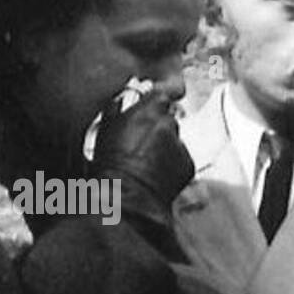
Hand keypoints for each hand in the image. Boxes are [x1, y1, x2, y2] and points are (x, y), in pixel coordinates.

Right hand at [90, 91, 193, 225]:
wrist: (126, 197)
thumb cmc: (110, 166)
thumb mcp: (105, 131)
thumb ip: (116, 111)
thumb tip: (119, 102)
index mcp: (149, 110)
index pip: (160, 96)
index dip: (154, 104)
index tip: (149, 111)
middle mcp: (169, 124)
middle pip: (168, 120)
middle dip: (158, 129)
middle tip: (141, 144)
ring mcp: (181, 144)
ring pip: (175, 141)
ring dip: (165, 148)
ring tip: (147, 164)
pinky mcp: (188, 164)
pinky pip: (181, 160)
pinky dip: (172, 165)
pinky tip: (156, 174)